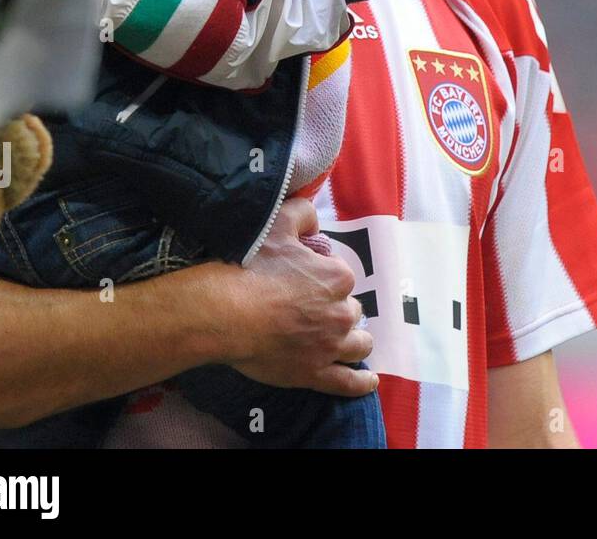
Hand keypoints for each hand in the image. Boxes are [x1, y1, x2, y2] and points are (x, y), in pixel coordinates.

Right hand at [224, 199, 376, 396]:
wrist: (226, 312)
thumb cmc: (252, 267)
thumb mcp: (279, 223)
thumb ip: (304, 214)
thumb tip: (315, 223)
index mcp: (338, 277)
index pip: (342, 278)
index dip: (326, 280)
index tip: (307, 283)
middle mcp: (342, 312)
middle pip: (350, 311)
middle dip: (338, 310)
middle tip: (314, 311)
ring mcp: (331, 346)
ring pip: (358, 344)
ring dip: (354, 340)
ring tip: (348, 341)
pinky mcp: (316, 374)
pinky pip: (348, 382)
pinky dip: (361, 383)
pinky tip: (369, 381)